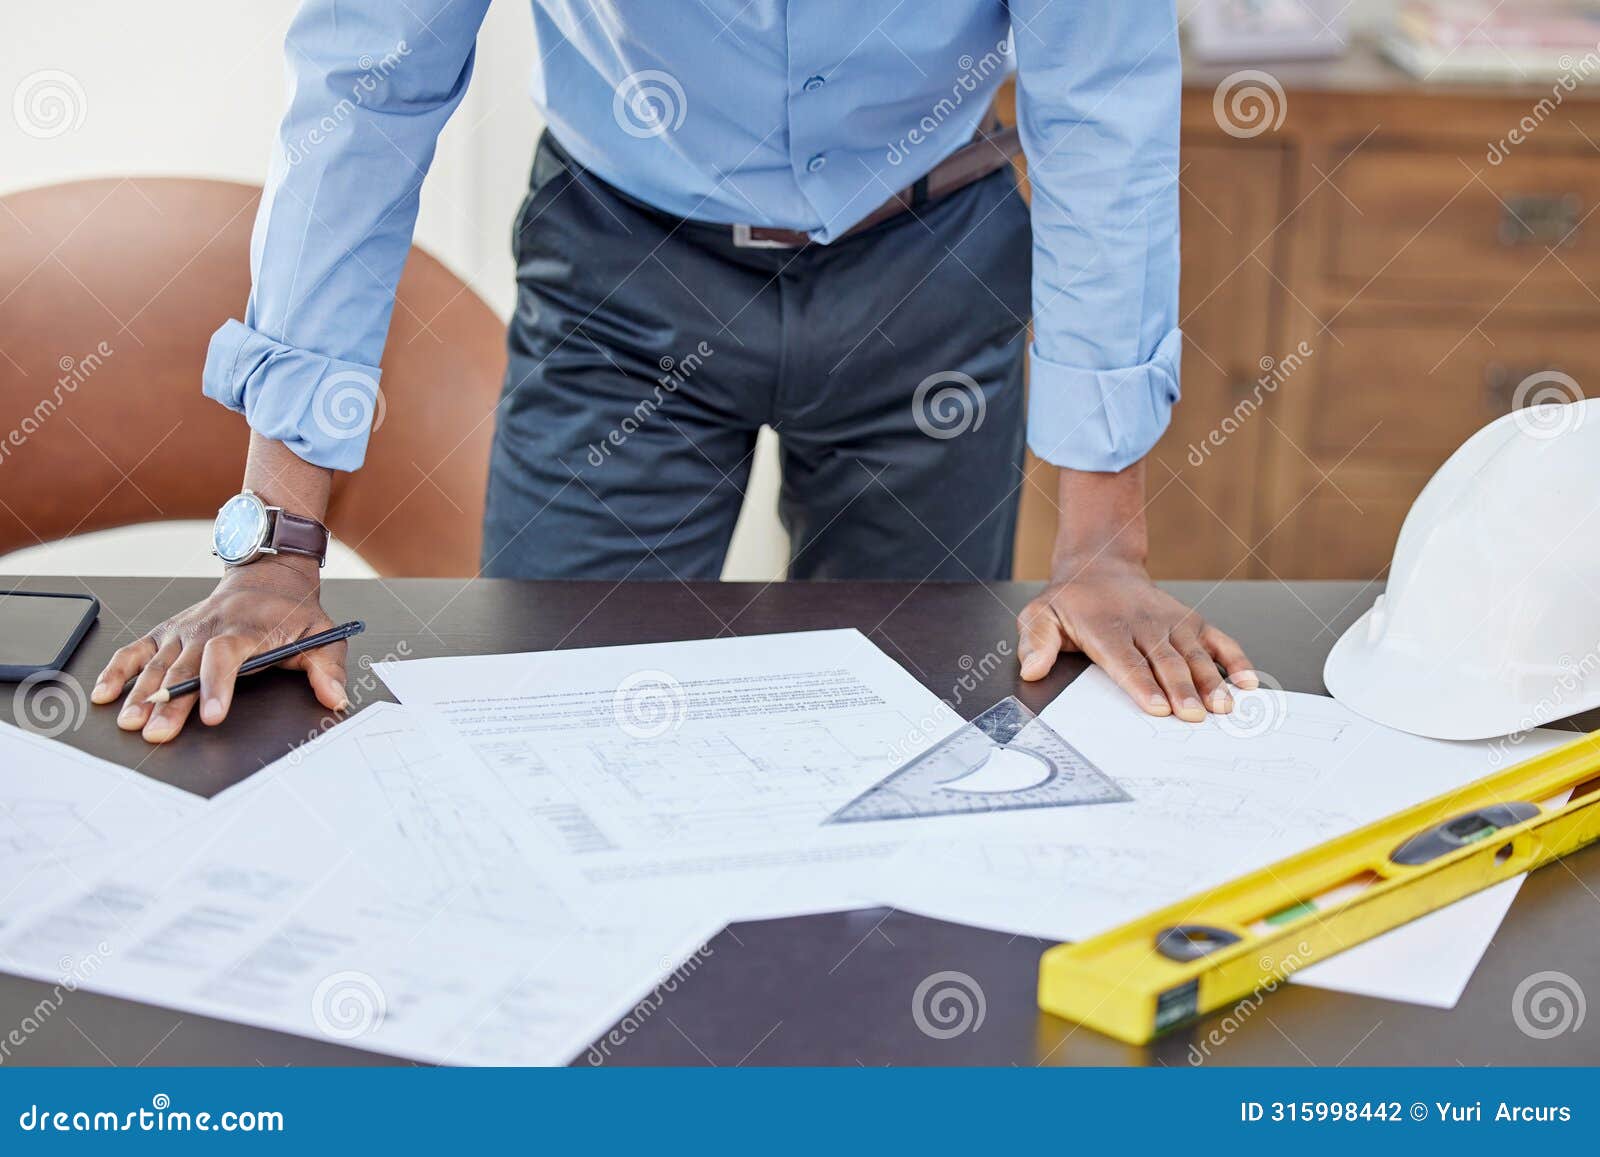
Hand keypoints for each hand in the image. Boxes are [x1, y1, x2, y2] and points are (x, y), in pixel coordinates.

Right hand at [90, 557, 347, 742]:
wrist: (268, 577)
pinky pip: (138, 649)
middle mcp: (209, 628)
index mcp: (246, 629)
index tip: (212, 715)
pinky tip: (105, 694)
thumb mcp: (322, 634)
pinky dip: (118, 670)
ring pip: (158, 663)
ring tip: (130, 722)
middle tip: (157, 732)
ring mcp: (185, 629)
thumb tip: (334, 697)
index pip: (226, 656)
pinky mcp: (168, 631)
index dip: (217, 685)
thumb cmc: (293, 613)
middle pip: (185, 667)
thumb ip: (328, 668)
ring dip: (141, 693)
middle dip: (170, 702)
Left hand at [1017, 555, 1256, 721]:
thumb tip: (1032, 667)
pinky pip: (1218, 641)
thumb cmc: (1070, 602)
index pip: (1126, 660)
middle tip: (1194, 716)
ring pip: (1194, 654)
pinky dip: (1235, 659)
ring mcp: (1171, 623)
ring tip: (1225, 706)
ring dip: (1212, 681)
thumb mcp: (1040, 616)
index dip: (1142, 684)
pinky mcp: (1191, 622)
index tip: (1156, 708)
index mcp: (1106, 628)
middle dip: (1181, 690)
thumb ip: (1037, 642)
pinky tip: (1249, 681)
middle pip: (1165, 662)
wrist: (1100, 567)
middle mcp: (1144, 625)